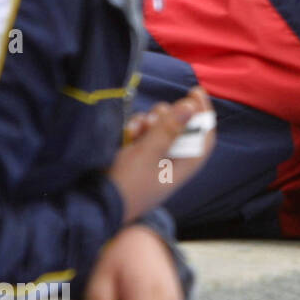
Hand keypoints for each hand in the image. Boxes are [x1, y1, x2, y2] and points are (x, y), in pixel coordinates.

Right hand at [110, 86, 214, 222]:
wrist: (95, 207)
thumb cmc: (127, 183)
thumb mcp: (148, 153)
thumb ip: (169, 129)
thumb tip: (191, 107)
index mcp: (185, 164)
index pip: (205, 134)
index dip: (204, 112)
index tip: (195, 92)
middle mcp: (173, 161)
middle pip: (181, 128)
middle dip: (169, 116)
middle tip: (156, 114)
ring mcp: (154, 159)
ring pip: (160, 129)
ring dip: (151, 122)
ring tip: (139, 126)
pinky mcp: (137, 157)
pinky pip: (143, 136)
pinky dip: (138, 130)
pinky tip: (129, 131)